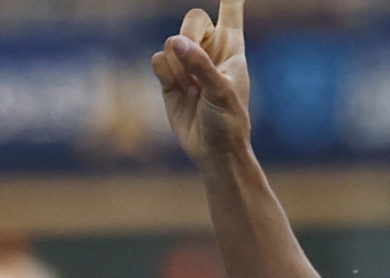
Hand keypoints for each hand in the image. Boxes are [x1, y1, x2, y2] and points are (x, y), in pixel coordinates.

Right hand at [154, 0, 251, 167]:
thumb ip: (201, 66)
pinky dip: (167, 75)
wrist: (213, 151)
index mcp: (231, 49)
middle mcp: (210, 50)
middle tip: (196, 69)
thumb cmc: (229, 123)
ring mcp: (188, 62)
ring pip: (171, 42)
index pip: (231, 11)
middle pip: (193, 19)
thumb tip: (175, 41)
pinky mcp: (169, 76)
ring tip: (194, 92)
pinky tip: (181, 93)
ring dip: (179, 68)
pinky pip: (157, 59)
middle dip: (190, 38)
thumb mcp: (222, 93)